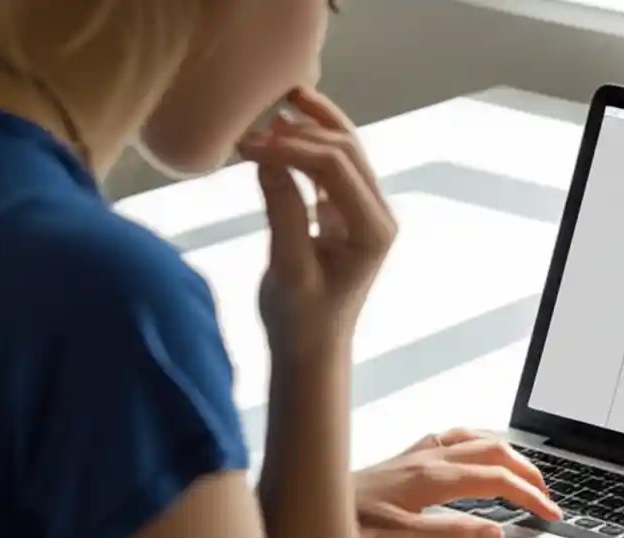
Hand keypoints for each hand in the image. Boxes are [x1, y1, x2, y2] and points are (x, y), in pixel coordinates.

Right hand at [239, 86, 397, 357]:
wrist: (310, 347)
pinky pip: (331, 167)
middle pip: (346, 150)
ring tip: (274, 104)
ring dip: (310, 128)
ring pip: (344, 152)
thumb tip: (265, 157)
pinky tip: (277, 133)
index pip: (336, 168)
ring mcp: (363, 211)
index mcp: (373, 230)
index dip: (291, 148)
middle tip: (251, 127)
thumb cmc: (301, 320)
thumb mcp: (287, 269)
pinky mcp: (344, 212)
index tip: (246, 145)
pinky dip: (306, 147)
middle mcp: (377, 214)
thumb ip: (282, 213)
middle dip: (301, 131)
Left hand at [356, 429, 561, 537]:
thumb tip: (496, 533)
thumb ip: (451, 535)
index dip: (529, 495)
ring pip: (477, 438)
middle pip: (494, 451)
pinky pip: (455, 436)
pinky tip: (479, 450)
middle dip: (527, 471)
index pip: (497, 479)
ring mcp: (419, 451)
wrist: (313, 505)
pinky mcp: (409, 454)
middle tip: (546, 495)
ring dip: (508, 453)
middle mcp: (430, 457)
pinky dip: (480, 442)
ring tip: (525, 473)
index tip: (550, 512)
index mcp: (433, 477)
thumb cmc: (350, 525)